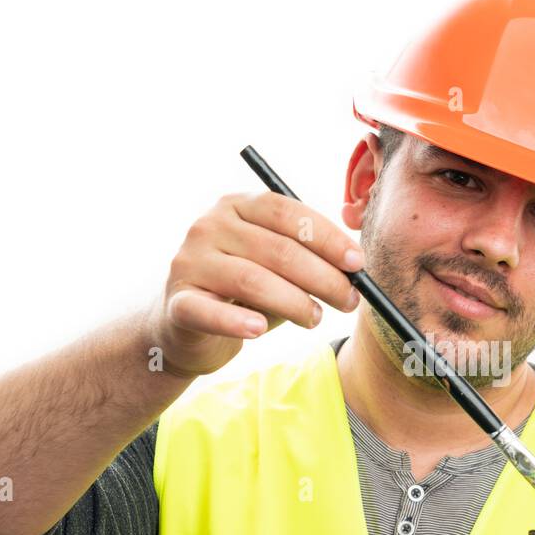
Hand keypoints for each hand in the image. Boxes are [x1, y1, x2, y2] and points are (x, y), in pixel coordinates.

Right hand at [145, 191, 363, 377]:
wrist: (187, 327)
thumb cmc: (242, 292)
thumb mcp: (276, 267)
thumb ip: (307, 259)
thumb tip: (354, 269)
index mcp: (236, 205)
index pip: (287, 213)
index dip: (327, 238)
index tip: (357, 264)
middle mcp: (208, 225)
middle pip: (277, 249)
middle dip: (322, 277)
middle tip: (349, 301)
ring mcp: (188, 262)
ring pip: (253, 280)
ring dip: (295, 303)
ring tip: (316, 319)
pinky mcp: (177, 303)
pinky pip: (209, 312)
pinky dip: (236, 321)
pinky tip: (259, 329)